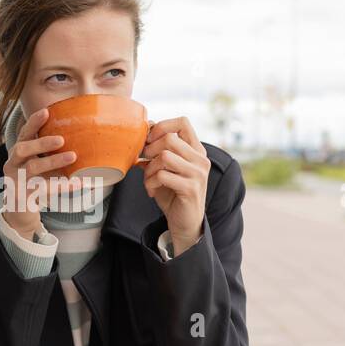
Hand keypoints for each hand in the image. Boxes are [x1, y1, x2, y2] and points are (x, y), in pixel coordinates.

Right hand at [1, 106, 79, 239]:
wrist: (19, 210)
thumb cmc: (32, 181)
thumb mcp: (36, 164)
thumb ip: (48, 152)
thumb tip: (78, 136)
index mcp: (17, 153)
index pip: (23, 134)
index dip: (33, 122)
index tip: (46, 112)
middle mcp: (12, 164)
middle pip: (22, 149)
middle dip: (41, 143)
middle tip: (61, 139)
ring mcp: (16, 180)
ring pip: (32, 168)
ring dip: (52, 161)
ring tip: (72, 156)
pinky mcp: (23, 196)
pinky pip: (44, 189)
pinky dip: (62, 185)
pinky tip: (79, 183)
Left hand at [142, 116, 209, 255]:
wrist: (184, 223)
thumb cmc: (173, 194)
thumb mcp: (165, 169)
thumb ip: (159, 149)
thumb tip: (146, 126)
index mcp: (196, 150)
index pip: (182, 122)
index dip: (161, 127)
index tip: (149, 141)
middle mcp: (200, 159)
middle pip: (169, 138)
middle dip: (149, 150)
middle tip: (144, 163)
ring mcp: (197, 174)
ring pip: (165, 156)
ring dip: (149, 169)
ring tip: (148, 179)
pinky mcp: (190, 188)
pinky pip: (163, 175)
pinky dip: (150, 182)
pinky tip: (151, 190)